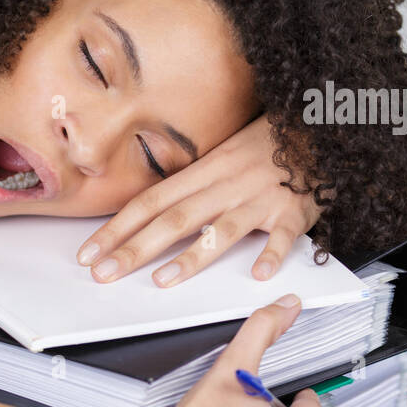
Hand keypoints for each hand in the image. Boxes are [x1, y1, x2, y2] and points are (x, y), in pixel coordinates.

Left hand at [76, 114, 320, 286]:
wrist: (319, 125)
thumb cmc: (266, 146)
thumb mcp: (220, 159)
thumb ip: (188, 188)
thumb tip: (144, 216)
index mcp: (204, 171)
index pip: (149, 202)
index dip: (116, 228)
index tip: (88, 253)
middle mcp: (226, 183)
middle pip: (174, 218)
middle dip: (135, 248)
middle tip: (104, 273)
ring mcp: (260, 197)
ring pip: (221, 228)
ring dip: (191, 257)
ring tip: (162, 281)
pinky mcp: (295, 210)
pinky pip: (283, 234)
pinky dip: (272, 253)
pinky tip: (258, 274)